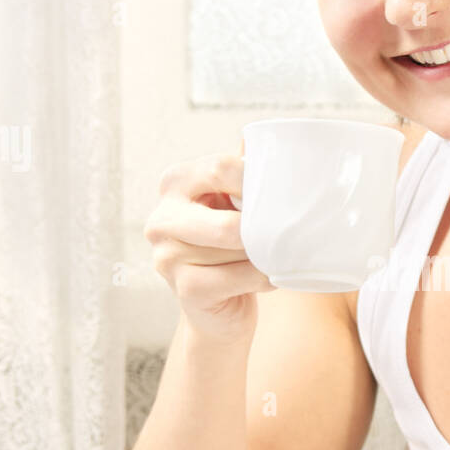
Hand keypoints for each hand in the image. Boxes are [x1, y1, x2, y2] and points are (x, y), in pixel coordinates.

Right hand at [144, 140, 274, 341]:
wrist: (217, 309)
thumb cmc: (231, 246)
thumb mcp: (234, 203)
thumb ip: (244, 172)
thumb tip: (269, 140)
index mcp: (175, 182)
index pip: (222, 168)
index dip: (259, 181)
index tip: (283, 193)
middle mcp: (162, 218)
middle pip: (228, 221)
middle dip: (263, 230)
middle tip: (287, 232)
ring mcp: (168, 256)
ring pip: (238, 250)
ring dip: (265, 255)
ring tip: (272, 256)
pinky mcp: (184, 289)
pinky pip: (240, 278)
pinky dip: (263, 278)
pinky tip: (267, 278)